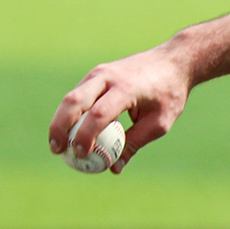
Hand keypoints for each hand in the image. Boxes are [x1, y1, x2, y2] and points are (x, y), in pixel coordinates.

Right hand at [47, 46, 193, 172]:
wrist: (173, 61)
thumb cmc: (169, 94)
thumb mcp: (158, 123)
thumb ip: (134, 143)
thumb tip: (114, 167)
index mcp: (127, 88)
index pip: (99, 114)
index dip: (86, 136)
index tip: (81, 155)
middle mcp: (108, 77)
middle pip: (74, 101)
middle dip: (60, 127)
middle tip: (57, 150)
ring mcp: (99, 73)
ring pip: (71, 97)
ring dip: (60, 121)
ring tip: (56, 146)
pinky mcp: (96, 74)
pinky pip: (78, 95)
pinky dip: (70, 114)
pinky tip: (68, 133)